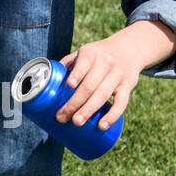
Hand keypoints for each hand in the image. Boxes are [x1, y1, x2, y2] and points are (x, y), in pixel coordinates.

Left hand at [56, 21, 175, 129]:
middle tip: (62, 116)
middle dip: (75, 102)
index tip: (69, 85)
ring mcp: (118, 75)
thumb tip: (46, 81)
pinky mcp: (127, 86)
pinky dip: (112, 116)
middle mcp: (106, 63)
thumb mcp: (84, 52)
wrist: (128, 49)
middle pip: (90, 85)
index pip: (84, 63)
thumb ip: (68, 64)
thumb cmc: (98, 55)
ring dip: (89, 110)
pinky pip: (121, 103)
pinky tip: (102, 126)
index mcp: (91, 53)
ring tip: (76, 122)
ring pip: (103, 95)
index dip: (77, 74)